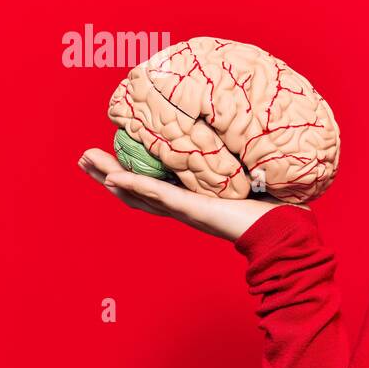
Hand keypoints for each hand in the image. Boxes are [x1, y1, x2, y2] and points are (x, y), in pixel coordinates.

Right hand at [78, 147, 309, 242]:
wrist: (285, 230)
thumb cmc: (274, 209)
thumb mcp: (248, 180)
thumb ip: (238, 163)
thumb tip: (242, 137)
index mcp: (193, 200)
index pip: (153, 187)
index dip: (128, 174)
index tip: (109, 158)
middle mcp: (183, 208)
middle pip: (135, 192)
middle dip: (107, 175)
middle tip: (83, 159)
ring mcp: (186, 210)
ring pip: (139, 193)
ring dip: (111, 178)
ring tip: (87, 162)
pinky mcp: (194, 210)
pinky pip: (161, 196)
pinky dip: (137, 186)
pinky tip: (116, 177)